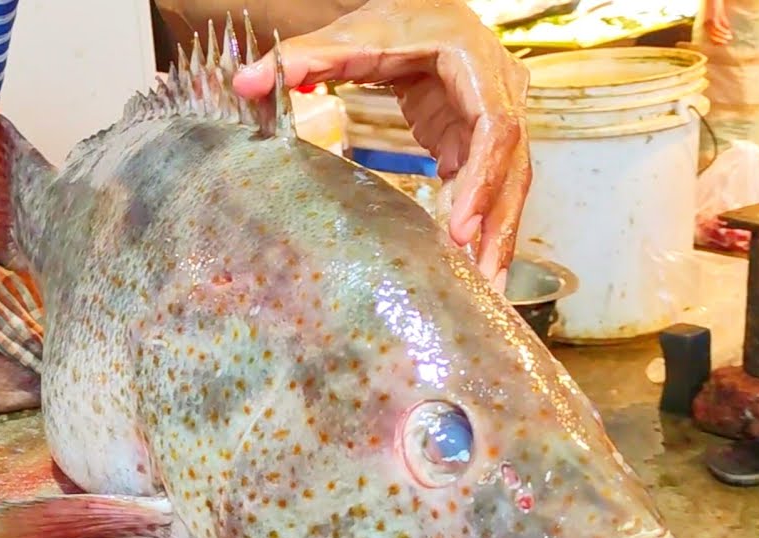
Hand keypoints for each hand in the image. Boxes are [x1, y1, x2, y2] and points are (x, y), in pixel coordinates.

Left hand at [232, 0, 530, 285]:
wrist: (418, 9)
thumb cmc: (390, 21)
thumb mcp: (345, 40)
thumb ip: (299, 58)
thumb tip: (245, 82)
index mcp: (473, 60)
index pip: (493, 127)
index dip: (482, 179)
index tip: (459, 226)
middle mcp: (501, 87)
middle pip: (513, 164)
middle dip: (496, 222)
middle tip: (481, 278)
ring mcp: (497, 114)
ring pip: (509, 180)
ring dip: (496, 233)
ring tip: (485, 288)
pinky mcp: (478, 138)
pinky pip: (489, 184)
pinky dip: (480, 222)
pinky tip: (469, 264)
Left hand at [703, 0, 732, 44]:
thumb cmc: (715, 6)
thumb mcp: (719, 16)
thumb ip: (722, 21)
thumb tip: (728, 28)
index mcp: (705, 25)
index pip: (710, 37)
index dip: (716, 41)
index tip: (722, 44)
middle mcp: (705, 25)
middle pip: (712, 37)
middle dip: (720, 41)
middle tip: (727, 43)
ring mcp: (708, 22)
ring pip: (715, 33)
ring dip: (723, 36)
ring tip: (729, 38)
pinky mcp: (713, 18)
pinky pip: (718, 28)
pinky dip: (723, 31)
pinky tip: (729, 33)